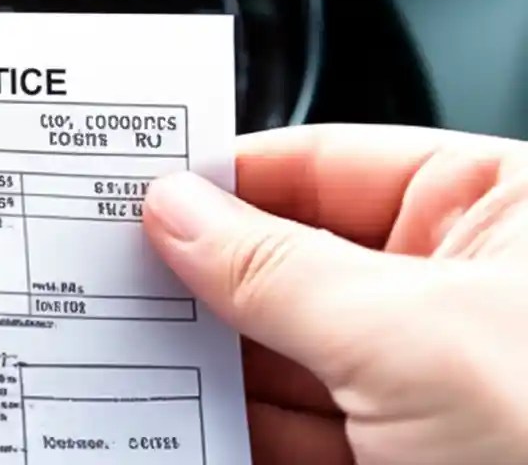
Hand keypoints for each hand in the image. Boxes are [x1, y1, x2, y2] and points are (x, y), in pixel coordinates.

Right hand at [143, 124, 527, 464]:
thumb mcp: (410, 336)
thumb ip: (277, 268)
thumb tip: (177, 212)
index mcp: (492, 209)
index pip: (322, 165)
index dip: (223, 178)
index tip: (133, 195)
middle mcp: (455, 285)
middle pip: (291, 256)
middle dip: (204, 276)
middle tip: (111, 278)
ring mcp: (423, 378)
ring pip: (283, 349)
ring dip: (209, 357)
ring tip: (124, 349)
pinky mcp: (398, 453)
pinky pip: (294, 424)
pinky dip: (234, 426)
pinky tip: (178, 417)